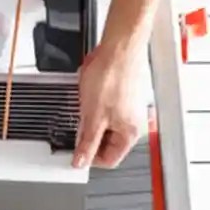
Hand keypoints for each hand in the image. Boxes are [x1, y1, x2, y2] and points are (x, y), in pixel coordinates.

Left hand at [74, 41, 144, 168]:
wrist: (119, 46)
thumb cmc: (112, 76)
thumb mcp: (92, 117)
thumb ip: (86, 143)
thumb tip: (80, 162)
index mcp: (130, 134)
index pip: (109, 160)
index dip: (90, 158)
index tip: (76, 153)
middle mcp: (133, 123)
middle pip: (107, 143)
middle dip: (90, 136)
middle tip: (77, 124)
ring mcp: (129, 108)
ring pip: (105, 125)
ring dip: (92, 119)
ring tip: (85, 104)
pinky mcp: (123, 95)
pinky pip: (107, 108)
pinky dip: (96, 105)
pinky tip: (90, 93)